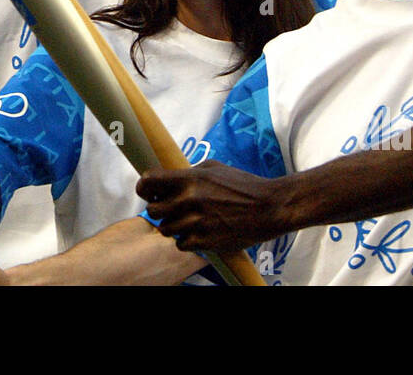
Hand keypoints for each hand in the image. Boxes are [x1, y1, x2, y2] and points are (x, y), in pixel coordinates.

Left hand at [136, 160, 289, 252]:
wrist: (268, 208)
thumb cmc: (244, 185)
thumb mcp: (214, 168)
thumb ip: (189, 173)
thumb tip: (169, 178)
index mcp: (190, 179)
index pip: (149, 181)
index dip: (143, 187)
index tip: (147, 191)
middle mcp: (190, 200)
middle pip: (152, 210)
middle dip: (157, 209)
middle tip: (168, 208)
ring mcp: (197, 222)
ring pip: (165, 230)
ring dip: (172, 226)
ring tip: (186, 221)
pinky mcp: (205, 241)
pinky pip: (180, 244)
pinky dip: (186, 240)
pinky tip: (198, 232)